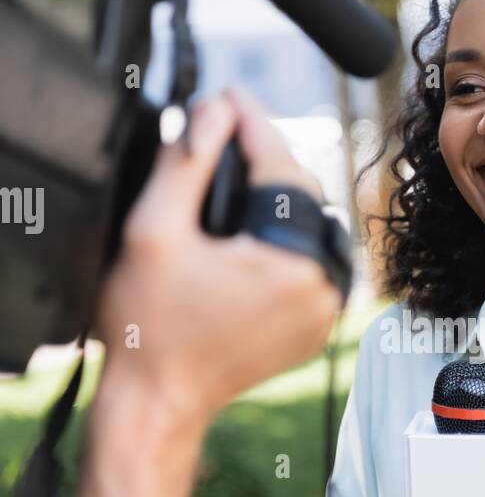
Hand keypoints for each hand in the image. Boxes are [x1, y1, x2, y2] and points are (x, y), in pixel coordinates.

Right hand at [92, 86, 341, 425]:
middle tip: (224, 128)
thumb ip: (185, 160)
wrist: (158, 402)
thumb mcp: (152, 231)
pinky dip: (285, 237)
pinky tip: (248, 223)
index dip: (249, 121)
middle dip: (263, 156)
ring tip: (235, 171)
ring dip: (276, 195)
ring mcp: (324, 312)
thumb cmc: (148, 328)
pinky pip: (311, 262)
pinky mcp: (316, 328)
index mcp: (292, 262)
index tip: (228, 94)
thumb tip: (216, 109)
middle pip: (301, 192)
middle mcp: (323, 286)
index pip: (278, 164)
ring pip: (310, 226)